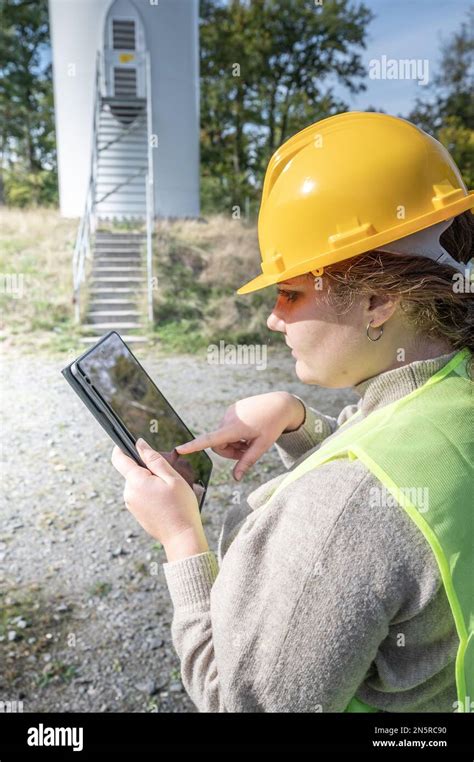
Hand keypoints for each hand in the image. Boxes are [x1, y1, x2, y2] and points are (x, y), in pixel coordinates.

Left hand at [111, 438, 206, 555]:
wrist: (181, 535)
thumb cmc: (181, 507)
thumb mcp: (172, 478)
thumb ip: (154, 459)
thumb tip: (140, 444)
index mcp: (136, 481)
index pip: (119, 459)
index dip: (121, 447)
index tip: (127, 442)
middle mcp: (129, 493)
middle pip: (132, 471)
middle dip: (146, 469)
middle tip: (166, 478)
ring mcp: (131, 504)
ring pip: (137, 483)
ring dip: (150, 482)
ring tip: (167, 493)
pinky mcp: (136, 511)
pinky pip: (140, 494)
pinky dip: (150, 493)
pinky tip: (164, 502)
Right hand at [175, 391, 305, 480]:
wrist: (280, 404)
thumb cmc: (273, 426)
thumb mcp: (262, 446)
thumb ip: (247, 462)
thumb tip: (235, 478)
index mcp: (234, 428)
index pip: (210, 440)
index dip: (193, 446)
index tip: (179, 449)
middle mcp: (227, 418)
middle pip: (218, 444)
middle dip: (230, 451)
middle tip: (247, 452)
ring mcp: (228, 413)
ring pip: (223, 437)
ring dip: (234, 443)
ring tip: (251, 440)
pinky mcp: (231, 410)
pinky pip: (228, 428)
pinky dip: (236, 434)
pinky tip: (250, 430)